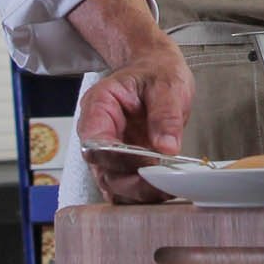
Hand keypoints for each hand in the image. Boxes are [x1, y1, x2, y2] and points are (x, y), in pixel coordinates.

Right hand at [75, 44, 194, 202]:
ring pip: (113, 184)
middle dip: (131, 183)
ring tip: (167, 190)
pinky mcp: (124, 163)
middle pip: (103, 170)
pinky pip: (126, 186)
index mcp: (99, 107)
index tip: (148, 164)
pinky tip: (164, 190)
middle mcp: (99, 133)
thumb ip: (166, 114)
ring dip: (137, 193)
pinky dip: (142, 193)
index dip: (119, 158)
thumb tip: (167, 147)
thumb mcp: (167, 84)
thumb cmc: (156, 72)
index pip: (96, 143)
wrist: (157, 69)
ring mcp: (109, 151)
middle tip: (162, 185)